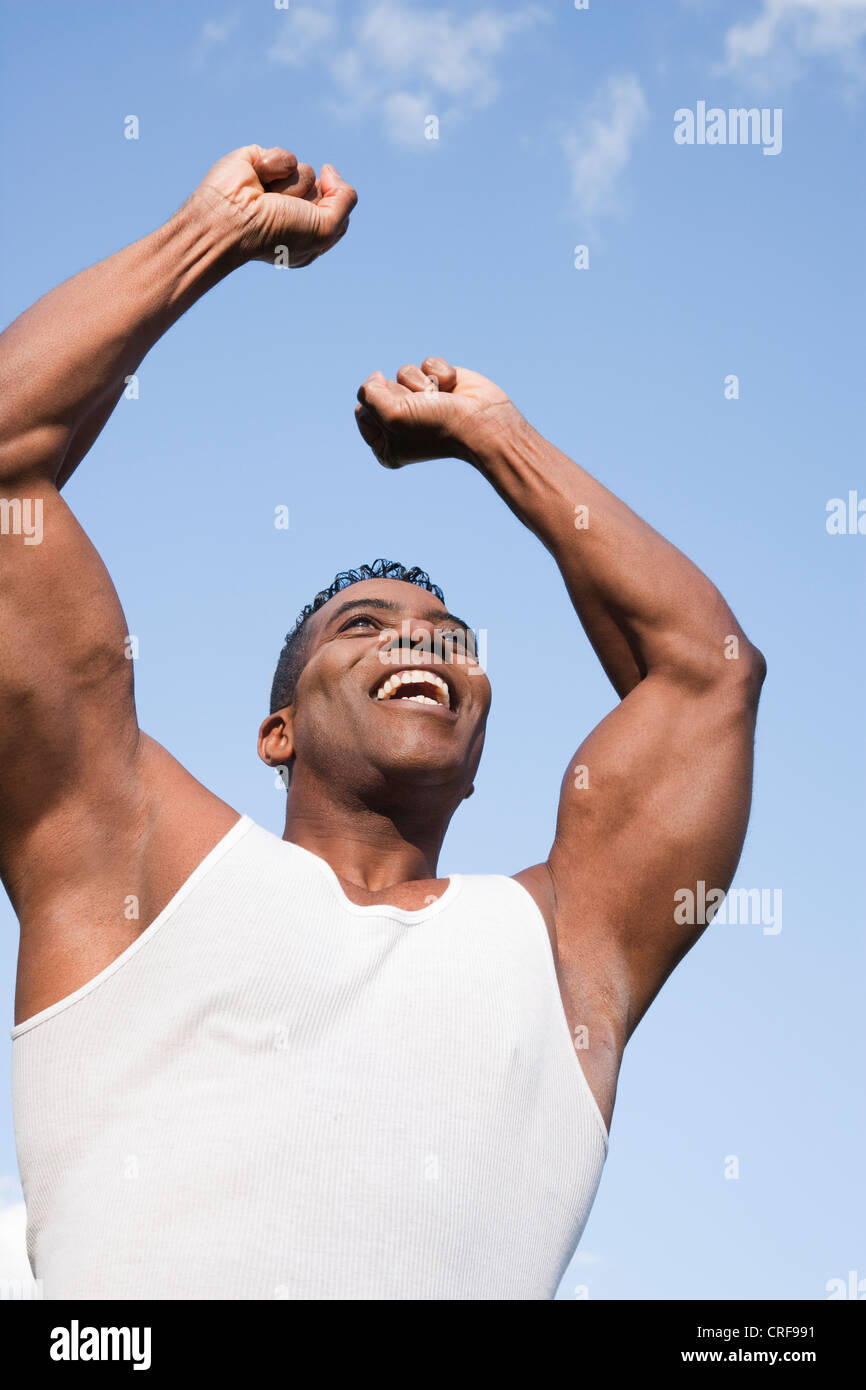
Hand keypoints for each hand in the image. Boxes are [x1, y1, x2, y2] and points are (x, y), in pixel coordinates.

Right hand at [191, 144, 356, 266]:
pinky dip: (272, 168)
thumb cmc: (274, 234)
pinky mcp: (263, 164)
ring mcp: (278, 186)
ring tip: (264, 199)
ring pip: (306, 171)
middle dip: (306, 201)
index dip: (326, 214)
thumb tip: (328, 169)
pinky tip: (255, 180)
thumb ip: (345, 200)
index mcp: (308, 234)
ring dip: (288, 188)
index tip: (303, 224)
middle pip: (323, 191)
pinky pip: (287, 157)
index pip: (338, 213)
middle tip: (282, 212)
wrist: (229, 220)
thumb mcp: (325, 230)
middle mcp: (294, 210)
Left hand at [355, 357, 518, 467]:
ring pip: (404, 372)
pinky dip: (440, 373)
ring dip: (422, 383)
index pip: (362, 413)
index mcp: (386, 445)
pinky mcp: (440, 385)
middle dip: (402, 393)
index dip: (379, 408)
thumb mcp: (390, 414)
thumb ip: (368, 393)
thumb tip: (376, 376)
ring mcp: (422, 403)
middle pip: (382, 389)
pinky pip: (426, 364)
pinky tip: (453, 389)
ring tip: (439, 399)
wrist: (483, 423)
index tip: (401, 419)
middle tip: (423, 409)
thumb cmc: (437, 426)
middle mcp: (402, 424)